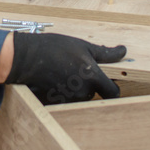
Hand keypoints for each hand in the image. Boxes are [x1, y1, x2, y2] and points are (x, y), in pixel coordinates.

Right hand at [5, 32, 124, 104]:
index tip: (109, 83)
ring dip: (77, 88)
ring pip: (80, 96)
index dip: (112, 89)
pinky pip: (67, 100)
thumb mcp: (83, 46)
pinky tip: (56, 80)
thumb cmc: (55, 48)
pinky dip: (64, 92)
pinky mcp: (57, 103)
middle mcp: (83, 91)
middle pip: (95, 93)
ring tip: (65, 72)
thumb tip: (123, 51)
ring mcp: (69, 99)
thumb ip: (106, 53)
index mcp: (93, 77)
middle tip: (78, 70)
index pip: (113, 93)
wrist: (26, 57)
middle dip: (90, 84)